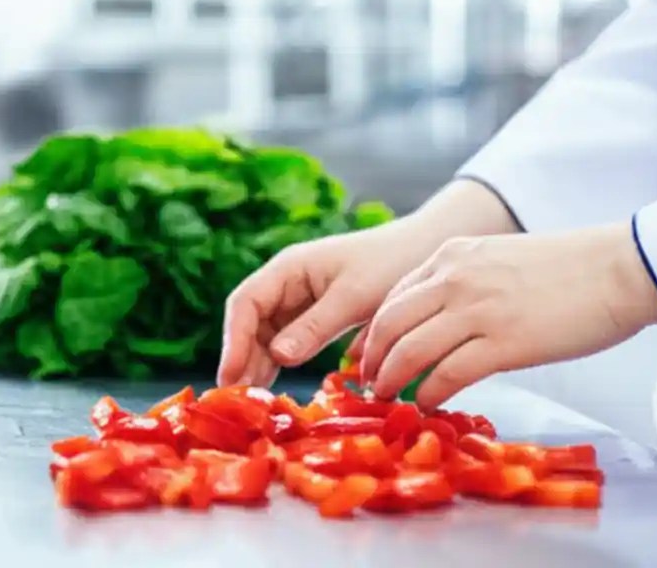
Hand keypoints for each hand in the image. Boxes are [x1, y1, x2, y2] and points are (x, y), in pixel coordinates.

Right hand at [217, 180, 519, 387]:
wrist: (424, 251)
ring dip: (257, 367)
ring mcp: (299, 301)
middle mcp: (286, 284)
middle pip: (250, 323)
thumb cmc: (390, 264)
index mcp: (288, 268)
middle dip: (241, 360)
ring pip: (265, 336)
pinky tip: (276, 390)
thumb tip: (278, 356)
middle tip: (237, 402)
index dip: (234, 340)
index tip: (232, 377)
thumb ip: (315, 326)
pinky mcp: (315, 318)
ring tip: (253, 404)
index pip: (245, 303)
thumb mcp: (353, 296)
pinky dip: (280, 365)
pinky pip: (288, 343)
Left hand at [352, 222, 656, 409]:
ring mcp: (477, 310)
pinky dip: (428, 393)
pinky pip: (448, 374)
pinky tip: (426, 404)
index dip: (373, 332)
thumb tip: (439, 317)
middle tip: (367, 383)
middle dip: (371, 359)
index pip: (393, 296)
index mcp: (451, 255)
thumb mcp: (497, 258)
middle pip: (389, 324)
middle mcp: (455, 278)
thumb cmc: (568, 268)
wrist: (620, 268)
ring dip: (390, 380)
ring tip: (386, 398)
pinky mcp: (504, 342)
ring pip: (409, 350)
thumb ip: (463, 280)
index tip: (367, 355)